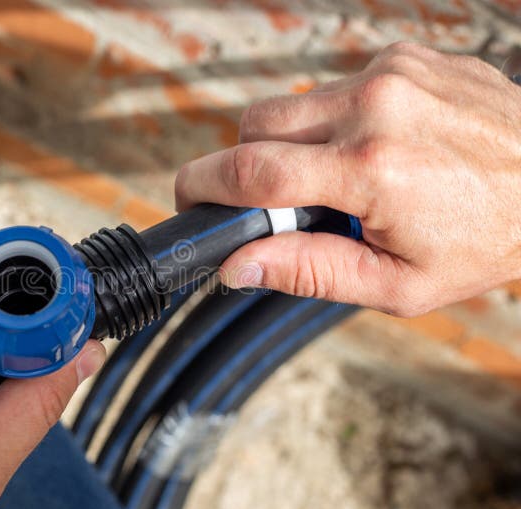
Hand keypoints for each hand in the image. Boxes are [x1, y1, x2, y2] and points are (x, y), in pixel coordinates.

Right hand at [175, 42, 520, 315]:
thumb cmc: (486, 238)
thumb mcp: (398, 284)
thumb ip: (310, 271)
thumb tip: (238, 266)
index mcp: (370, 170)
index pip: (252, 170)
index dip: (203, 183)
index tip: (188, 197)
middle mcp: (376, 107)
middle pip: (258, 124)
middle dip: (250, 164)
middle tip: (286, 203)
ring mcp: (391, 72)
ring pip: (293, 104)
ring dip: (297, 142)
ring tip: (344, 177)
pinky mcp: (403, 56)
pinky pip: (335, 87)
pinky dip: (336, 120)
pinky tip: (376, 145)